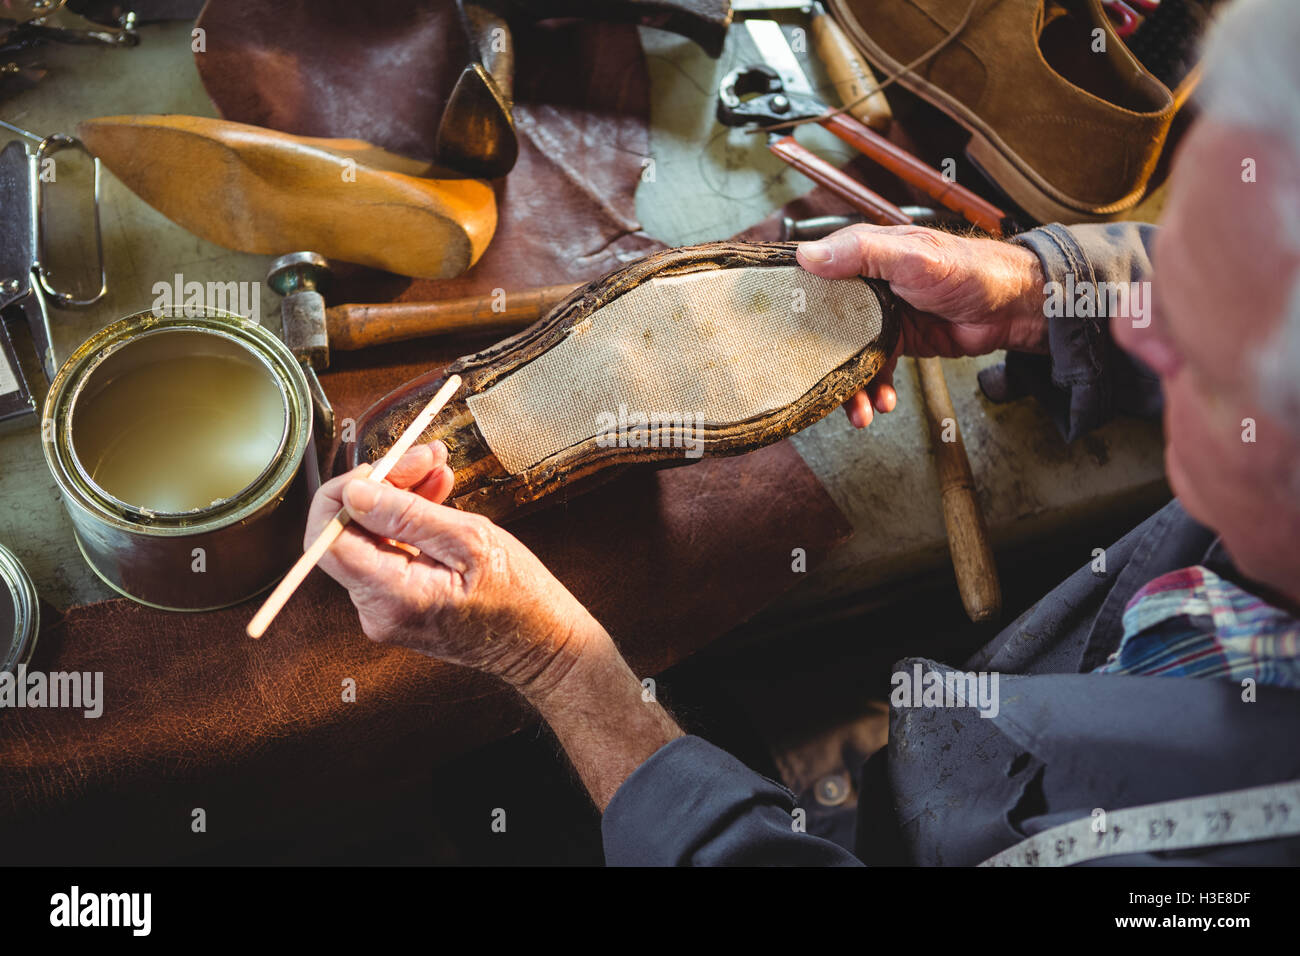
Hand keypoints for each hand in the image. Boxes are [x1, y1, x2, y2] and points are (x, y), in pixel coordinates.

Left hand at [306, 441, 598, 692]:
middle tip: (423, 458)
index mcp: (393, 596)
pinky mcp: (398, 604)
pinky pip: (389, 553)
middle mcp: (378, 610)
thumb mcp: (471, 542)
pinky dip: (408, 521)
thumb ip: (408, 516)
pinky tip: (435, 496)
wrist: (540, 644)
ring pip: (370, 539)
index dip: (344, 495)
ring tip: (436, 469)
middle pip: (349, 534)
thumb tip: (355, 493)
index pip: (327, 540)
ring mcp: (385, 610)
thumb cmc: (519, 599)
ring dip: (399, 497)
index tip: (381, 468)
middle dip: (382, 486)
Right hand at [797, 223, 1046, 427]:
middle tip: (813, 386)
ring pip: (849, 354)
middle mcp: (867, 285)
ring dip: (851, 387)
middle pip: (825, 324)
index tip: (770, 328)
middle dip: (819, 360)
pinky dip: (875, 390)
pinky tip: (882, 404)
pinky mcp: (898, 342)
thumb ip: (861, 254)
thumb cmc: (969, 269)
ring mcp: (881, 317)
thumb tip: (807, 256)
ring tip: (859, 412)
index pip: (815, 273)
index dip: (792, 299)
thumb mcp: (912, 256)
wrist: (1013, 309)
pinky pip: (875, 370)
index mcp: (864, 255)